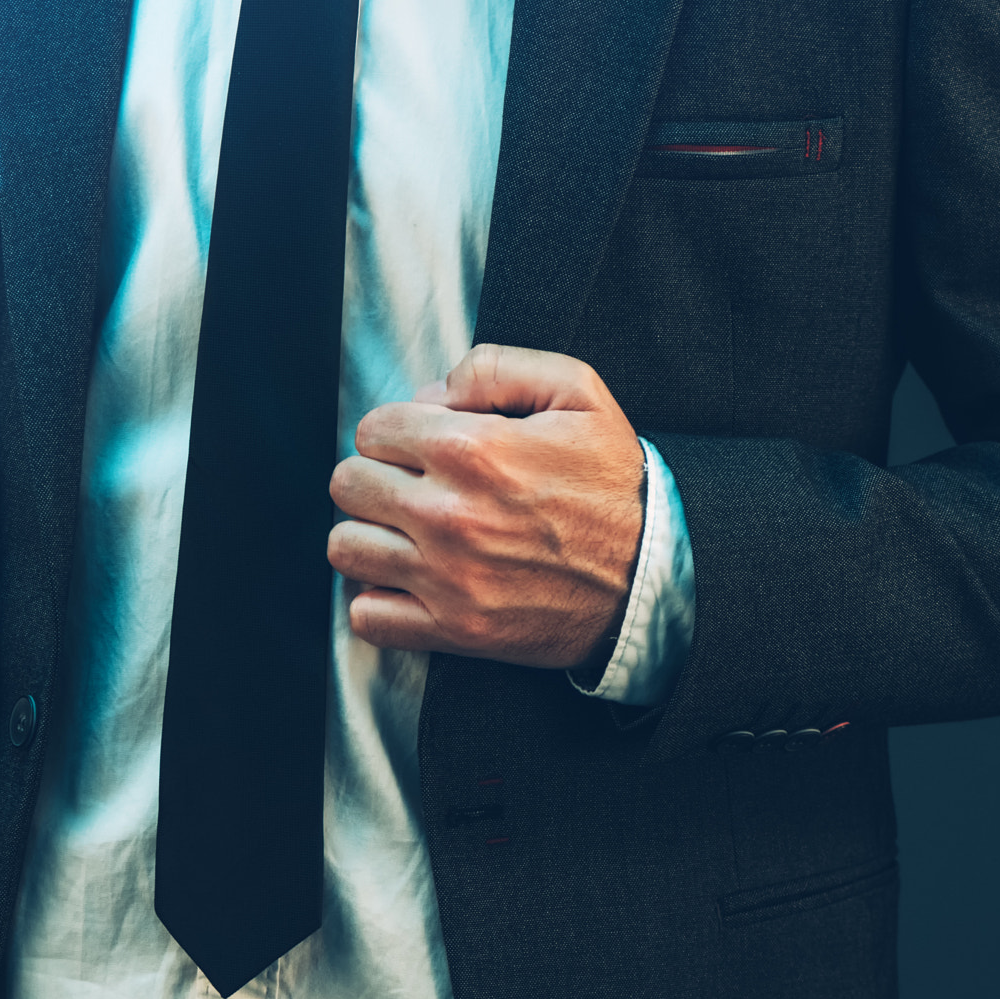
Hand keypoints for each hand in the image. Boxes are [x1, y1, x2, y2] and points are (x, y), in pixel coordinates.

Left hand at [327, 343, 644, 668]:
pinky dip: (379, 600)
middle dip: (377, 477)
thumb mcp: (578, 392)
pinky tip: (408, 582)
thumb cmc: (615, 484)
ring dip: (369, 536)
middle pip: (349, 484)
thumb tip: (433, 394)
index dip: (397, 433)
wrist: (654, 577)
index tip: (423, 447)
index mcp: (473, 449)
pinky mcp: (455, 630)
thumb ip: (497, 368)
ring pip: (345, 547)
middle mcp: (449, 514)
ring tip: (404, 534)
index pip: (373, 429)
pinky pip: (368, 615)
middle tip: (412, 487)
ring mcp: (447, 577)